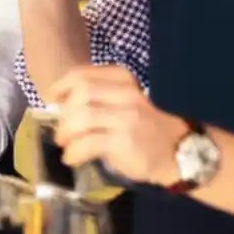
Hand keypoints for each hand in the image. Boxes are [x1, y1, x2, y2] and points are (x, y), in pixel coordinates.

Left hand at [48, 65, 189, 186]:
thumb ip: (99, 98)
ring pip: (82, 116)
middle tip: (62, 130)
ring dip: (66, 132)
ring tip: (65, 145)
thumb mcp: (126, 103)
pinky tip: (72, 158)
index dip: (61, 87)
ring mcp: (127, 116)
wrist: (180, 152)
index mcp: (123, 79)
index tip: (52, 100)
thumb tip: (61, 107)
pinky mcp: (125, 140)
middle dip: (64, 113)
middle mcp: (126, 93)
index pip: (82, 75)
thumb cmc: (146, 128)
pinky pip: (88, 142)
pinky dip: (74, 151)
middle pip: (80, 92)